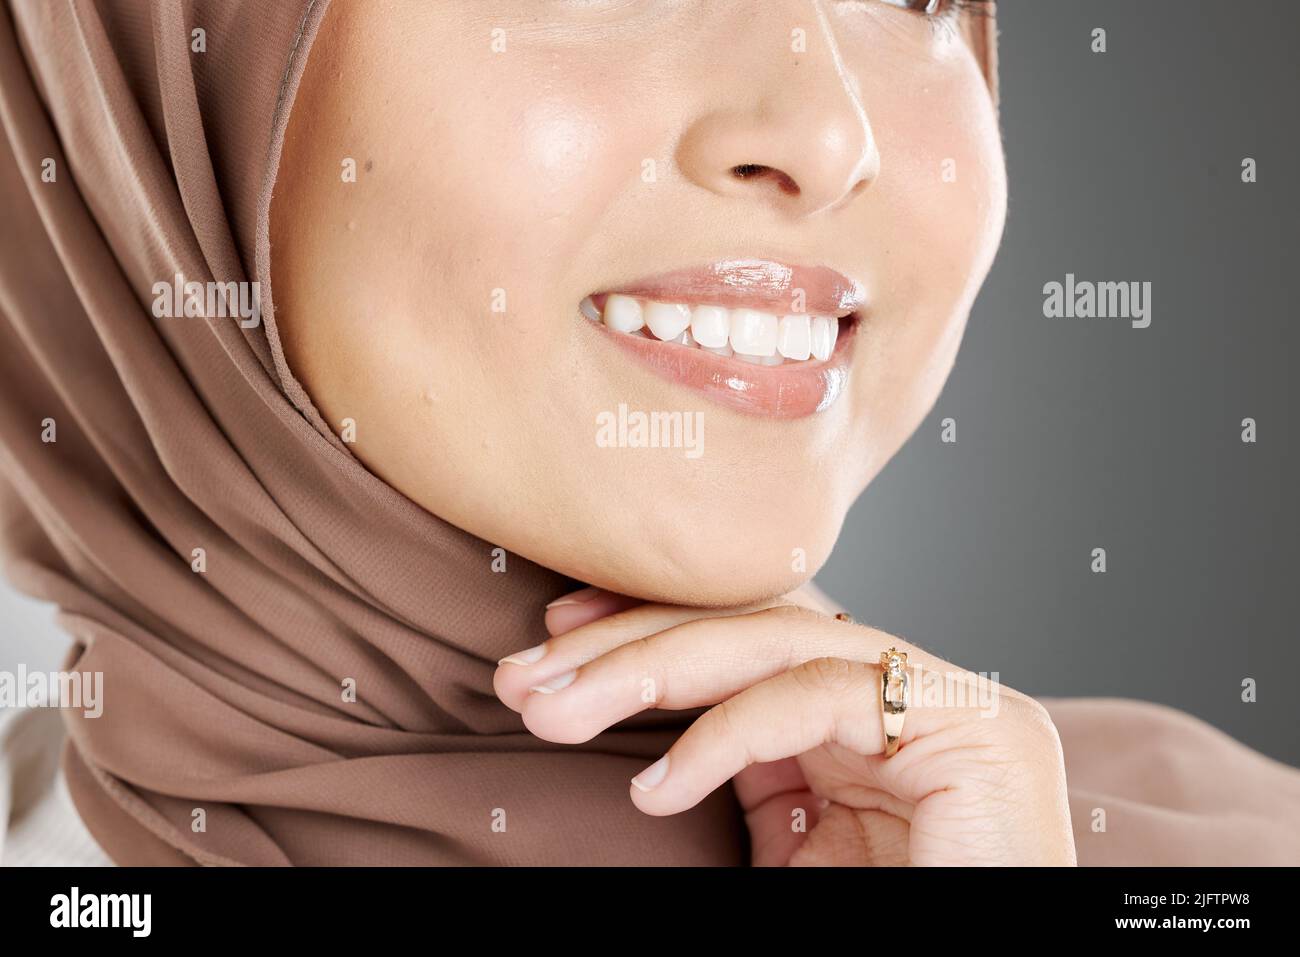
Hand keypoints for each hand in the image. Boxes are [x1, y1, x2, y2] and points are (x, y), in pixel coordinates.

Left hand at [494, 587, 1076, 865]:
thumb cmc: (899, 918)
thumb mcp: (798, 847)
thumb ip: (750, 780)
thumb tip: (639, 751)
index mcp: (864, 714)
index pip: (746, 638)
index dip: (648, 627)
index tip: (553, 642)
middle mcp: (905, 691)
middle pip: (749, 630)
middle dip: (628, 645)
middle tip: (527, 676)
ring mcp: (946, 701)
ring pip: (776, 643)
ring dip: (652, 669)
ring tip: (557, 709)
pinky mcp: (973, 726)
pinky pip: (820, 698)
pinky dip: (728, 735)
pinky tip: (658, 784)